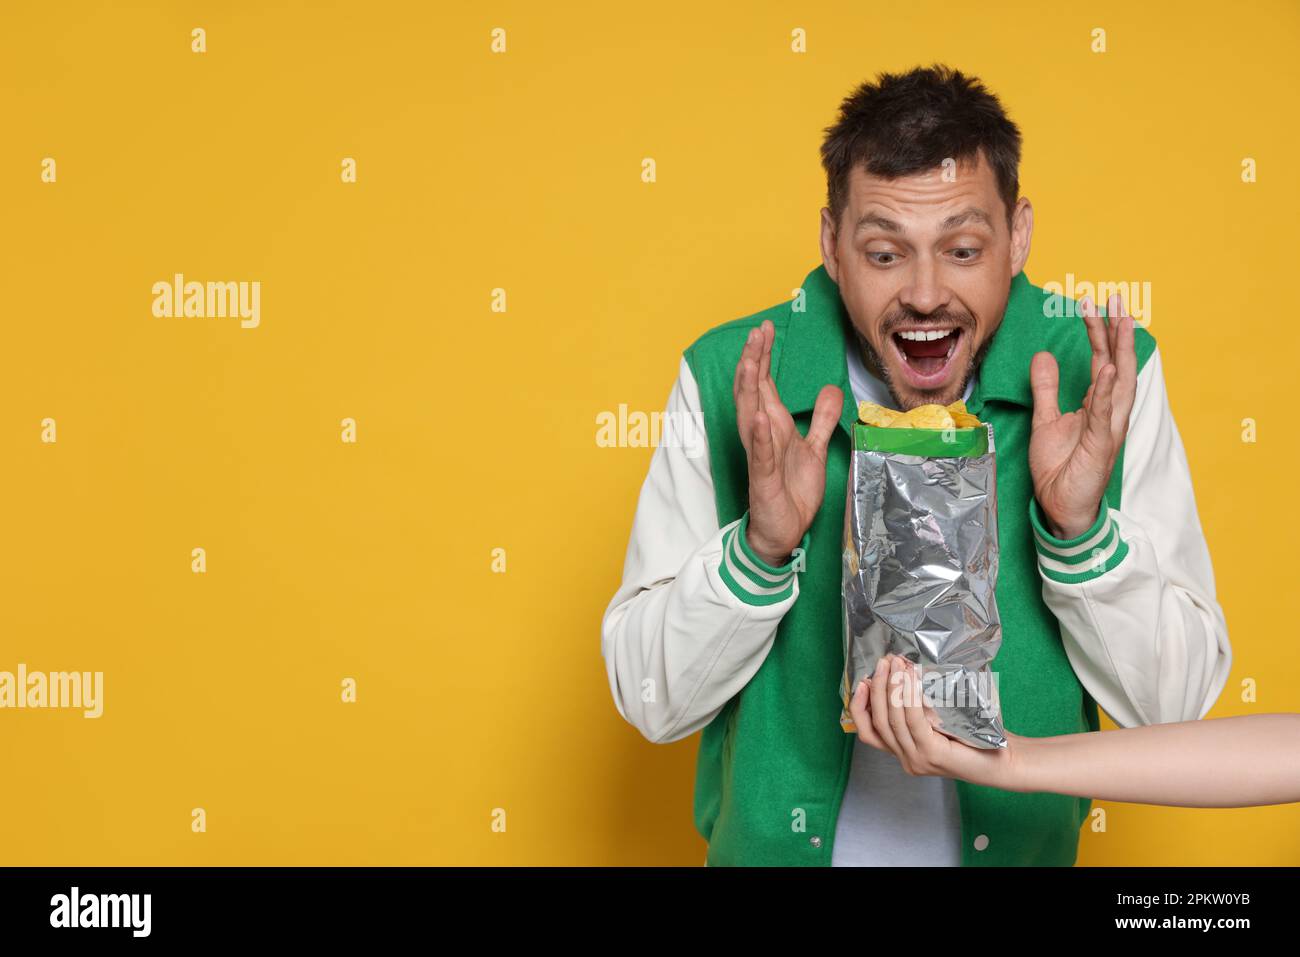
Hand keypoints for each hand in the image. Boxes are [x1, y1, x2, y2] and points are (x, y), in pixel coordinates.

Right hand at [733, 319, 841, 565]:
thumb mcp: (814, 449)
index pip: (764, 384)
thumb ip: (820, 419)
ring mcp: (760, 456)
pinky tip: (758, 417)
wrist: (784, 530)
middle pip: (752, 391)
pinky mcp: (763, 478)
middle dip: (753, 361)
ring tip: (749, 362)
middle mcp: (762, 435)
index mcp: (773, 426)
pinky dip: (759, 435)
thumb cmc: (791, 491)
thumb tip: (830, 389)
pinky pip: (759, 454)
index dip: (763, 357)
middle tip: (756, 332)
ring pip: (749, 415)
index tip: (765, 328)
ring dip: (748, 388)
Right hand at [849, 654, 1021, 788]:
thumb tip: (904, 672)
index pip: (868, 732)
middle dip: (877, 688)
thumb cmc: (976, 738)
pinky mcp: (931, 753)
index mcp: (905, 753)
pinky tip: (911, 678)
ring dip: (891, 687)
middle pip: (878, 722)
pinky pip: (912, 720)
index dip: (859, 706)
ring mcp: (917, 759)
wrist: (1005, 760)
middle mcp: (906, 760)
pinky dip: (908, 696)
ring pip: (892, 719)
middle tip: (884, 662)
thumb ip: (920, 709)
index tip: (862, 681)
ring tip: (897, 664)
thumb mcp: (940, 721)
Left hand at [1028, 293, 1136, 539]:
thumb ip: (1046, 389)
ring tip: (1120, 320)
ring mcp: (1108, 428)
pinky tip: (1110, 368)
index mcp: (1096, 405)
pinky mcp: (1101, 445)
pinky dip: (1108, 390)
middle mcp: (1108, 412)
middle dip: (1115, 330)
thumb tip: (1043, 356)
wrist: (1059, 506)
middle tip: (1113, 297)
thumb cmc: (1059, 468)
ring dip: (1120, 351)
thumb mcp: (1045, 420)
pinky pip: (1105, 413)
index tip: (1091, 303)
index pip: (1100, 361)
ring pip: (1119, 383)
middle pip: (1116, 363)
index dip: (1097, 332)